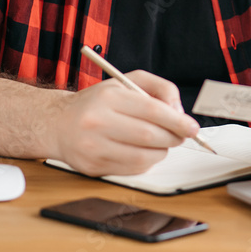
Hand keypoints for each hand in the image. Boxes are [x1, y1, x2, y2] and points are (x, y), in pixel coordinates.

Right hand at [51, 71, 198, 176]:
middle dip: (173, 137)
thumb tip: (179, 112)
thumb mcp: (126, 82)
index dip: (177, 121)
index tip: (192, 127)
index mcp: (108, 97)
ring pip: (143, 157)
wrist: (58, 123)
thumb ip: (159, 88)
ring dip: (161, 152)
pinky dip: (146, 162)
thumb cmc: (98, 102)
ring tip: (161, 142)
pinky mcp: (93, 167)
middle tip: (181, 135)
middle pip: (149, 136)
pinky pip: (132, 169)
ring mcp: (93, 147)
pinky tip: (143, 151)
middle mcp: (97, 122)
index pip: (151, 110)